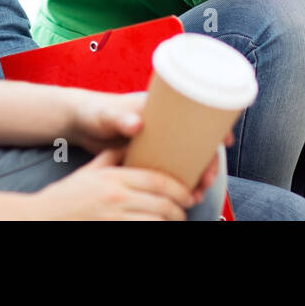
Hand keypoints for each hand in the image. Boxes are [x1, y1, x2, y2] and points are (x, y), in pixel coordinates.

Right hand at [33, 147, 197, 220]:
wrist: (39, 219)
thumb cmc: (66, 196)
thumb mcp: (90, 171)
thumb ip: (113, 157)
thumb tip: (132, 145)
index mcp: (115, 178)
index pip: (158, 180)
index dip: (180, 188)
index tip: (189, 194)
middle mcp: (117, 198)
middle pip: (163, 204)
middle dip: (180, 211)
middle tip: (185, 212)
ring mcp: (114, 219)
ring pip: (156, 222)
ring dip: (170, 224)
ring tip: (176, 223)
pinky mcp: (111, 232)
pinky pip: (143, 232)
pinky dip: (155, 231)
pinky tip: (158, 228)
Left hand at [68, 90, 227, 206]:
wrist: (78, 122)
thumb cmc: (94, 111)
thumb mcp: (107, 114)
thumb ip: (119, 118)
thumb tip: (136, 124)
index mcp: (160, 109)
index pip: (196, 114)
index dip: (215, 127)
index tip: (226, 142)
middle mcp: (164, 125)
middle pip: (196, 143)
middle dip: (208, 163)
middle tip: (207, 181)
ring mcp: (157, 142)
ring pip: (187, 160)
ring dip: (196, 177)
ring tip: (196, 194)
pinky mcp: (148, 156)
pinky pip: (171, 170)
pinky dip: (180, 182)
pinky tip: (182, 196)